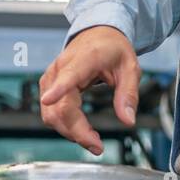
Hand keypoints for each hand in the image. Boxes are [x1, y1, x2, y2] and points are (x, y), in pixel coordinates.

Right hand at [38, 26, 138, 154]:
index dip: (57, 89)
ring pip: (51, 112)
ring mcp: (52, 76)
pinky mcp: (48, 85)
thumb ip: (128, 95)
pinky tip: (81, 129)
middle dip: (76, 131)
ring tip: (93, 140)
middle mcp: (62, 67)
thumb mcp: (130, 68)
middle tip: (98, 146)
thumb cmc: (113, 48)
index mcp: (85, 59)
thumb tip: (128, 120)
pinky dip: (64, 124)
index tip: (49, 99)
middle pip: (60, 106)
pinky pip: (50, 111)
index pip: (68, 75)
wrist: (98, 33)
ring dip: (69, 131)